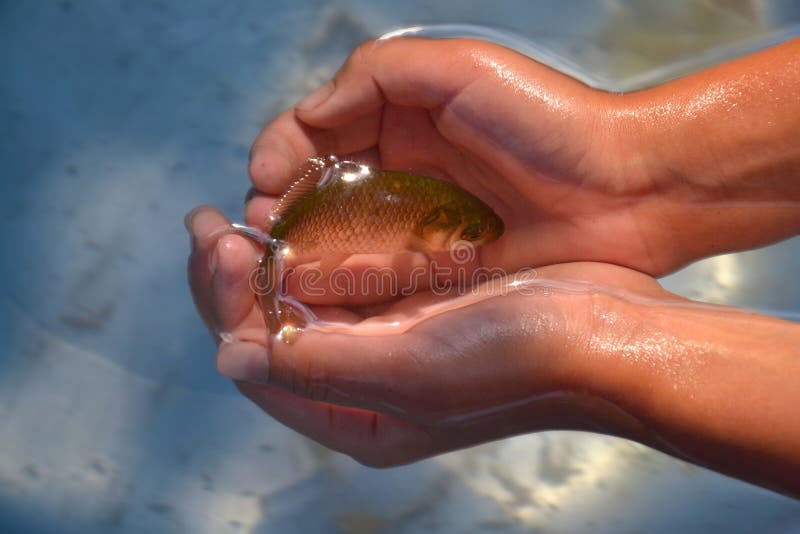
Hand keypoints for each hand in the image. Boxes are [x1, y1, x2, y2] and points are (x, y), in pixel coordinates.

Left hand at [188, 207, 799, 496]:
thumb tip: (227, 358)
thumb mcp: (410, 367)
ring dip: (274, 261)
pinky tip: (306, 222)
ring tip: (244, 216)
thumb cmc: (517, 360)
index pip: (260, 364)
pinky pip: (350, 285)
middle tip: (209, 222)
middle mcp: (367, 389)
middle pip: (275, 334)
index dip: (224, 304)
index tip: (215, 242)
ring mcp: (394, 350)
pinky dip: (321, 253)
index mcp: (357, 417)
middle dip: (237, 280)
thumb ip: (317, 364)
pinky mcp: (420, 312)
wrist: (609, 335)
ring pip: (309, 306)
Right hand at [246, 37, 799, 277]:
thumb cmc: (548, 123)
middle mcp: (400, 173)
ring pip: (342, 239)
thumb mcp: (459, 69)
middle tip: (258, 233)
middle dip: (282, 211)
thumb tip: (308, 119)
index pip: (316, 134)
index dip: (281, 154)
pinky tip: (313, 295)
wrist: (628, 192)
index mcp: (398, 121)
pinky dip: (343, 286)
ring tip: (271, 268)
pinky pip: (378, 279)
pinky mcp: (439, 270)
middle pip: (320, 193)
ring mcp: (417, 225)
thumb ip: (376, 74)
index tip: (261, 181)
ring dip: (303, 254)